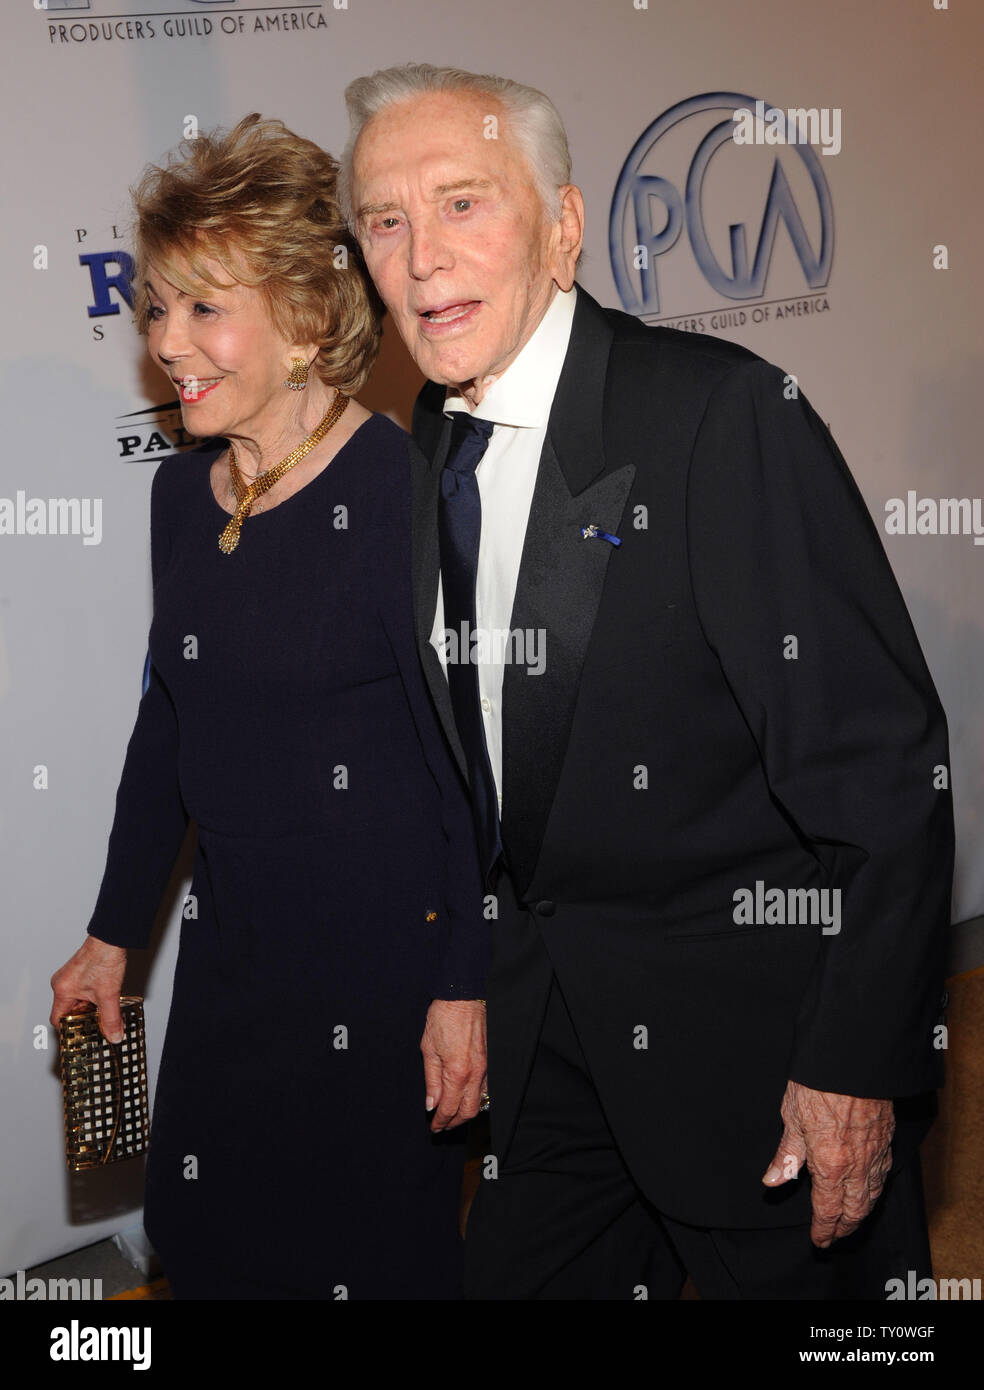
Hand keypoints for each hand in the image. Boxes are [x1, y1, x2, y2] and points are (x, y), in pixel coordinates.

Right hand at [50, 936, 127, 1044]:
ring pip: (77, 1001)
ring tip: (104, 1009)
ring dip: (90, 1007)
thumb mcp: (109, 995)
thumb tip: (113, 1035)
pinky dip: (93, 997)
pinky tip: (105, 997)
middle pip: (69, 1011)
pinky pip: (82, 991)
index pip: (58, 1020)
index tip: (82, 1036)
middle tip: (98, 1024)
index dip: (70, 1030)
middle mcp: (62, 983)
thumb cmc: (104, 958)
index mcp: (62, 990)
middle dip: (84, 1018)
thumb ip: (111, 1019)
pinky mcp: (79, 972)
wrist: (112, 938)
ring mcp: (70, 977)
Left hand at [420, 999, 486, 1132]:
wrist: (464, 996)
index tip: (434, 1127)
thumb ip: (431, 1080)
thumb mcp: (429, 1049)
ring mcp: (487, 1067)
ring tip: (452, 1114)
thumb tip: (431, 1104)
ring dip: (466, 1111)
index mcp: (457, 1072)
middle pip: (469, 1111)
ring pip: (481, 1101)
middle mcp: (476, 1073)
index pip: (450, 1108)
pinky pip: (487, 1087)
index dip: (441, 1122)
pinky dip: (477, 1097)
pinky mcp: (492, 1060)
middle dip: (455, 1122)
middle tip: (442, 1125)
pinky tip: (466, 1096)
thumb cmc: (444, 1017)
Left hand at [762, 1080, 894, 1246]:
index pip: (827, 1209)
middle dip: (845, 1228)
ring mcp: (876, 1151)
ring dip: (862, 1211)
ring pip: (873, 1194)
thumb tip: (772, 1181)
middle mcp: (857, 1164)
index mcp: (830, 1163)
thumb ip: (786, 1154)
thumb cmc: (817, 1082)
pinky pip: (883, 1173)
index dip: (823, 1229)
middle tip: (834, 1236)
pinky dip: (875, 1188)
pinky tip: (870, 1187)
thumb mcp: (792, 1117)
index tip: (819, 1240)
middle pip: (855, 1210)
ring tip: (851, 1219)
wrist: (852, 1055)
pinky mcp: (887, 1137)